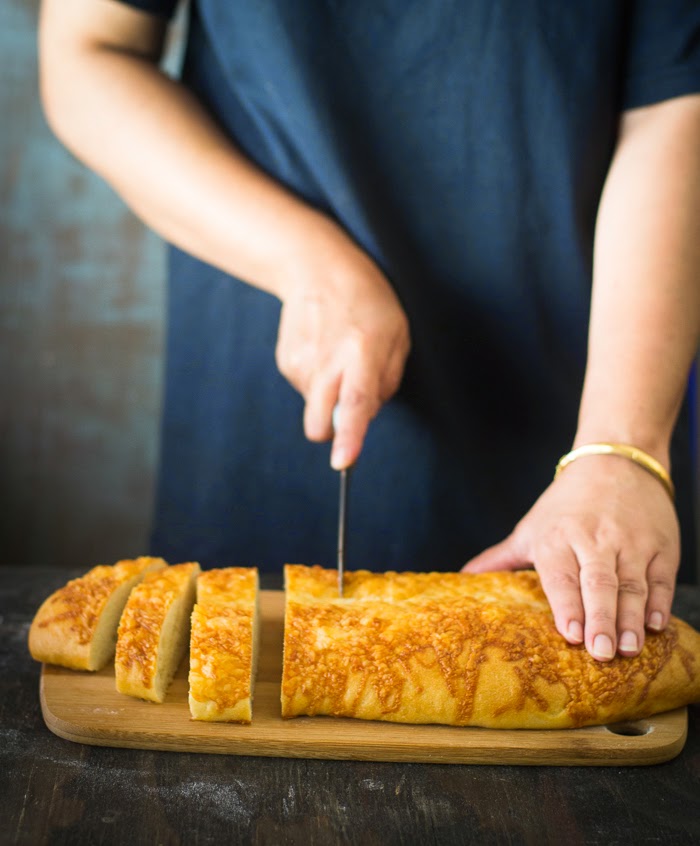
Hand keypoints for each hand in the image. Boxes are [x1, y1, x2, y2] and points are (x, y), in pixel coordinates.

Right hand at [274, 234, 409, 467]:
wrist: (316, 268)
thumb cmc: (367, 301)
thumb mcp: (397, 334)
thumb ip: (387, 380)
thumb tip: (366, 417)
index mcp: (361, 351)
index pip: (355, 402)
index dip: (350, 436)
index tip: (343, 462)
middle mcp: (327, 360)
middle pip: (319, 422)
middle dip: (333, 431)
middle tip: (350, 405)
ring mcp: (301, 362)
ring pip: (317, 409)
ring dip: (331, 395)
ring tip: (342, 356)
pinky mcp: (286, 363)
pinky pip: (308, 392)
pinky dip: (320, 381)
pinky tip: (325, 350)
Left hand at [461, 455, 679, 660]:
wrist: (614, 461)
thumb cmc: (566, 503)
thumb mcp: (530, 528)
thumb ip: (501, 557)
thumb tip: (463, 577)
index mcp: (557, 538)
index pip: (562, 576)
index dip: (567, 605)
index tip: (570, 634)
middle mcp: (594, 540)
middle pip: (598, 584)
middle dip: (600, 619)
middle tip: (601, 652)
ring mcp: (631, 542)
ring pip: (632, 585)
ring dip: (631, 618)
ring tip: (629, 648)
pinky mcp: (660, 545)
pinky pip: (661, 577)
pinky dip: (660, 602)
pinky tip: (656, 624)